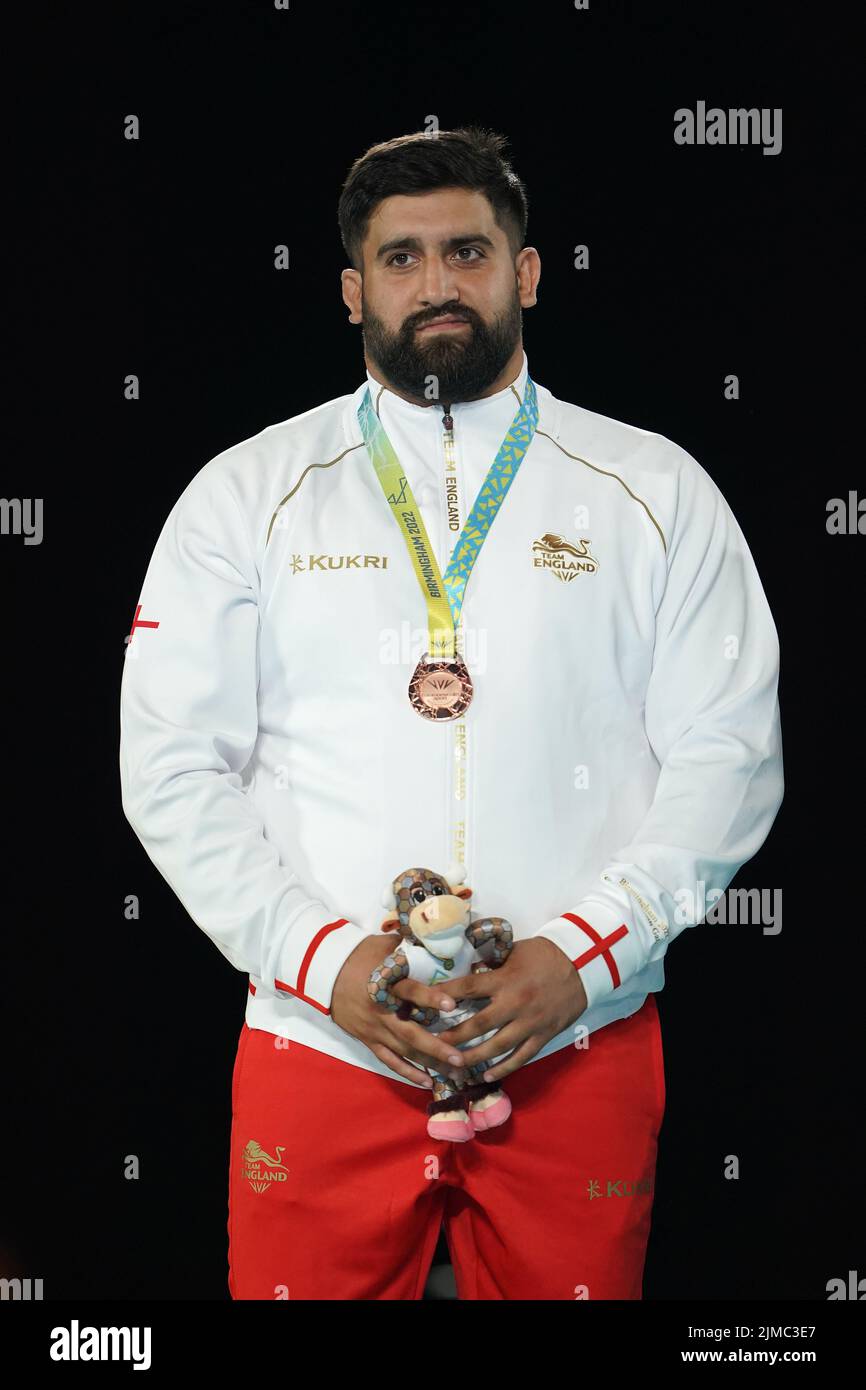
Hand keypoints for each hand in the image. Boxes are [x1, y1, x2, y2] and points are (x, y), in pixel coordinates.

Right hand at [330, 933, 468, 1086]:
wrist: (325, 971)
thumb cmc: (358, 955)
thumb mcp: (383, 944)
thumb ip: (409, 945)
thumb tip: (436, 938)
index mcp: (386, 985)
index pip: (410, 992)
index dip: (430, 998)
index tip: (451, 1005)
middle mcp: (381, 1012)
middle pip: (410, 1033)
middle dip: (436, 1047)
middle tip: (460, 1058)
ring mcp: (375, 1030)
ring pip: (404, 1051)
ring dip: (429, 1064)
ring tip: (455, 1073)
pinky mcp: (369, 1040)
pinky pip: (390, 1061)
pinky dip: (408, 1072)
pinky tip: (428, 1082)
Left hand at [432, 937, 587, 1082]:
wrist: (583, 963)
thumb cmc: (544, 954)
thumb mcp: (514, 951)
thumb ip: (492, 965)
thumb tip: (467, 972)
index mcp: (505, 979)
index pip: (468, 989)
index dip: (445, 997)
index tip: (425, 1005)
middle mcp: (515, 1004)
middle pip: (478, 1024)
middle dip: (453, 1036)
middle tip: (431, 1045)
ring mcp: (530, 1023)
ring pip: (497, 1046)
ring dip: (474, 1057)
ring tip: (454, 1065)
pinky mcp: (544, 1035)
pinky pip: (521, 1057)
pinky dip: (504, 1068)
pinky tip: (487, 1076)